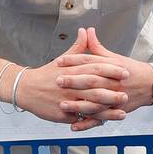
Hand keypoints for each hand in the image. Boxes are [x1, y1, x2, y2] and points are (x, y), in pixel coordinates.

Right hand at [11, 31, 130, 131]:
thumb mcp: (63, 59)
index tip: (125, 71)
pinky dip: (92, 121)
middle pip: (94, 89)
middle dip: (112, 93)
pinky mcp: (62, 114)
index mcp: (72, 70)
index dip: (111, 70)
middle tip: (127, 94)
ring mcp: (66, 101)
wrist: (25, 89)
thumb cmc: (46, 74)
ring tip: (121, 112)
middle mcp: (70, 86)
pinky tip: (104, 123)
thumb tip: (86, 30)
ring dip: (106, 111)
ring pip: (89, 106)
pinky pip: (80, 118)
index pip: (94, 68)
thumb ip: (78, 47)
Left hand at [53, 28, 152, 130]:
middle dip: (74, 81)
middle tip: (58, 80)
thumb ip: (98, 47)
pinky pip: (100, 118)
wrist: (151, 84)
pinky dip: (87, 123)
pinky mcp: (116, 110)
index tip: (59, 61)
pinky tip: (74, 125)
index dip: (74, 60)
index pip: (91, 61)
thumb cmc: (131, 70)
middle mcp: (114, 82)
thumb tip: (87, 31)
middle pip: (92, 80)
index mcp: (112, 66)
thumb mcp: (115, 57)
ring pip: (95, 102)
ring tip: (63, 104)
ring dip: (78, 104)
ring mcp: (115, 98)